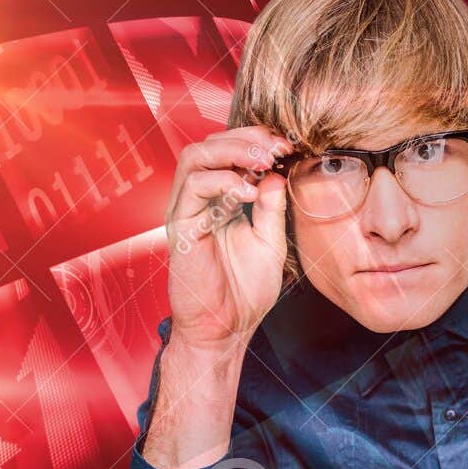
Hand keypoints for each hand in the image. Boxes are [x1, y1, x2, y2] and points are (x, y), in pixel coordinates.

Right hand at [163, 126, 291, 352]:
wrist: (225, 330)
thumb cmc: (244, 292)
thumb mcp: (270, 242)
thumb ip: (271, 208)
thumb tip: (275, 174)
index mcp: (218, 202)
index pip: (228, 153)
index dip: (256, 142)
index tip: (287, 146)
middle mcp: (198, 202)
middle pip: (209, 145)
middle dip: (246, 138)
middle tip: (277, 147)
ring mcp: (186, 212)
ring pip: (195, 157)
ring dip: (232, 151)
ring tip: (262, 162)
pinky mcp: (180, 227)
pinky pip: (193, 188)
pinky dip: (222, 181)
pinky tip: (248, 193)